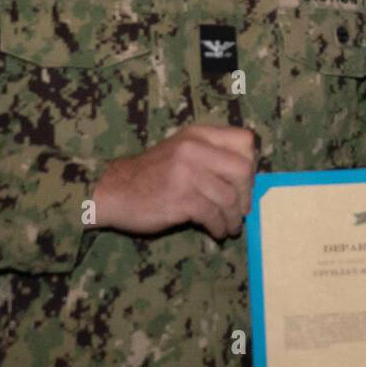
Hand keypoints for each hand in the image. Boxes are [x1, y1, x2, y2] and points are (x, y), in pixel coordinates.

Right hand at [91, 123, 256, 238]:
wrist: (113, 190)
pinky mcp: (181, 198)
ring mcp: (187, 173)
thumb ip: (211, 155)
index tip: (244, 182)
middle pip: (243, 169)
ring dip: (234, 217)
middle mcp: (195, 149)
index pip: (245, 140)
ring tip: (230, 227)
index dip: (251, 163)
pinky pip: (213, 215)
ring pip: (229, 197)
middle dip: (247, 193)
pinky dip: (219, 227)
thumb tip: (248, 177)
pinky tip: (216, 232)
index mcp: (198, 134)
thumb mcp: (181, 150)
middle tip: (242, 209)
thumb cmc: (151, 173)